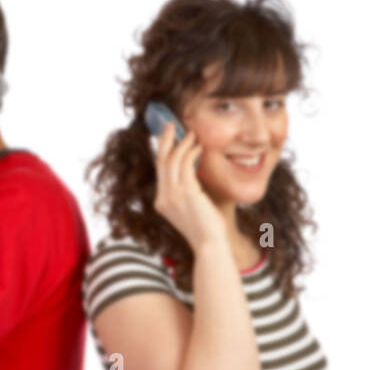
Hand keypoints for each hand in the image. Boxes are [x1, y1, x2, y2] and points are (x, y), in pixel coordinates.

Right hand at [151, 125, 226, 250]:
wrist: (209, 245)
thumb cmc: (206, 229)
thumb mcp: (192, 208)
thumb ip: (189, 192)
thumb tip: (194, 170)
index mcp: (162, 203)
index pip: (159, 171)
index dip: (163, 152)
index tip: (167, 139)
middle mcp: (163, 198)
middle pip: (160, 161)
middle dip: (164, 140)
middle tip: (170, 125)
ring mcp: (172, 196)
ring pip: (172, 161)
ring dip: (181, 144)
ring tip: (190, 133)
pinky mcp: (186, 193)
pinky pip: (186, 166)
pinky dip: (192, 153)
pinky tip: (198, 147)